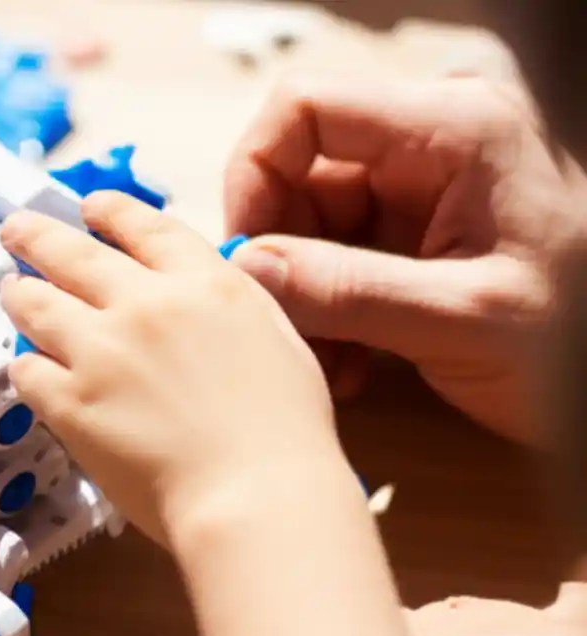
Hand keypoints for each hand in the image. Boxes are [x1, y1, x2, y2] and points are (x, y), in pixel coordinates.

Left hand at [0, 192, 345, 544]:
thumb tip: (196, 289)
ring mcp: (98, 350)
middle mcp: (143, 303)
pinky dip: (26, 364)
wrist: (256, 496)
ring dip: (18, 294)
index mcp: (203, 282)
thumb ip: (227, 304)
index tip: (88, 207)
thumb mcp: (275, 337)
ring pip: (35, 304)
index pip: (143, 226)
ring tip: (10, 292)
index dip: (108, 212)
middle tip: (14, 231)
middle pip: (70, 253)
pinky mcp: (67, 401)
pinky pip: (26, 369)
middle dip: (34, 236)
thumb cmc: (285, 431)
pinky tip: (28, 366)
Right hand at [224, 76, 586, 444]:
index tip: (246, 254)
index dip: (255, 173)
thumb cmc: (576, 344)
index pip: (305, 107)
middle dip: (281, 254)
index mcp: (454, 129)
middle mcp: (433, 140)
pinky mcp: (418, 227)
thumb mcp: (459, 320)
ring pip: (311, 221)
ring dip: (304, 294)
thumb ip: (345, 292)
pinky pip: (339, 253)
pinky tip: (352, 362)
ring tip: (330, 363)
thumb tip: (245, 269)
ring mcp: (424, 184)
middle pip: (301, 170)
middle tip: (282, 327)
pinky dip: (331, 306)